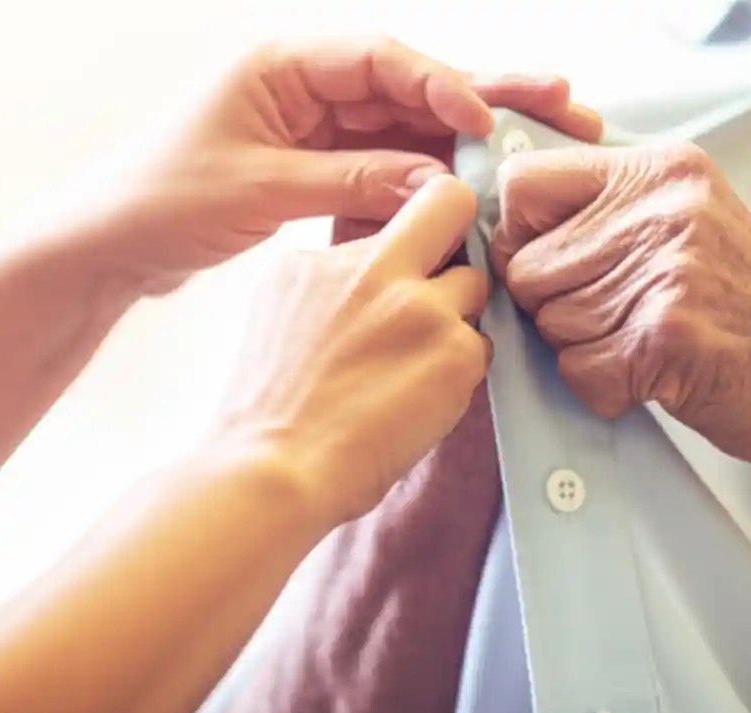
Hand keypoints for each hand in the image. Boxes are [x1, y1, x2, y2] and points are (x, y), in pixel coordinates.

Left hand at [51, 37, 600, 294]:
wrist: (109, 242)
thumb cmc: (160, 199)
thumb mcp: (259, 188)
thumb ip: (351, 179)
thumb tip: (436, 181)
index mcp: (283, 64)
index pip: (381, 60)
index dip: (443, 86)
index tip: (488, 123)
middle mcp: (309, 84)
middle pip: (413, 83)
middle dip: (488, 95)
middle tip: (562, 102)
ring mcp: (320, 123)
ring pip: (412, 123)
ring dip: (473, 138)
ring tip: (548, 142)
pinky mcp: (322, 163)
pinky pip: (390, 161)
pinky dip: (431, 175)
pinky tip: (484, 186)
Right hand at [204, 176, 488, 523]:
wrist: (273, 470)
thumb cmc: (270, 415)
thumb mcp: (279, 318)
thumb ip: (329, 285)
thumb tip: (370, 275)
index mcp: (320, 260)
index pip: (387, 213)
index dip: (415, 225)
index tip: (424, 242)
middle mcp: (373, 269)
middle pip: (452, 203)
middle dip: (462, 226)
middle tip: (452, 270)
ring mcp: (421, 308)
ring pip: (472, 287)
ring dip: (456, 319)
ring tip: (417, 367)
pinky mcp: (457, 352)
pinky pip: (481, 347)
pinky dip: (460, 372)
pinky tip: (422, 400)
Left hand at [490, 144, 750, 467]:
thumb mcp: (694, 222)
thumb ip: (611, 212)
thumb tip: (505, 232)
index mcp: (663, 170)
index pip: (523, 184)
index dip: (521, 235)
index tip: (553, 263)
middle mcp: (663, 210)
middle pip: (526, 267)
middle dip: (555, 307)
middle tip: (621, 318)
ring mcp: (666, 272)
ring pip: (547, 323)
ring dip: (585, 350)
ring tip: (649, 344)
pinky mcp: (663, 337)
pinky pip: (576, 371)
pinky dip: (606, 389)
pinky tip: (656, 377)